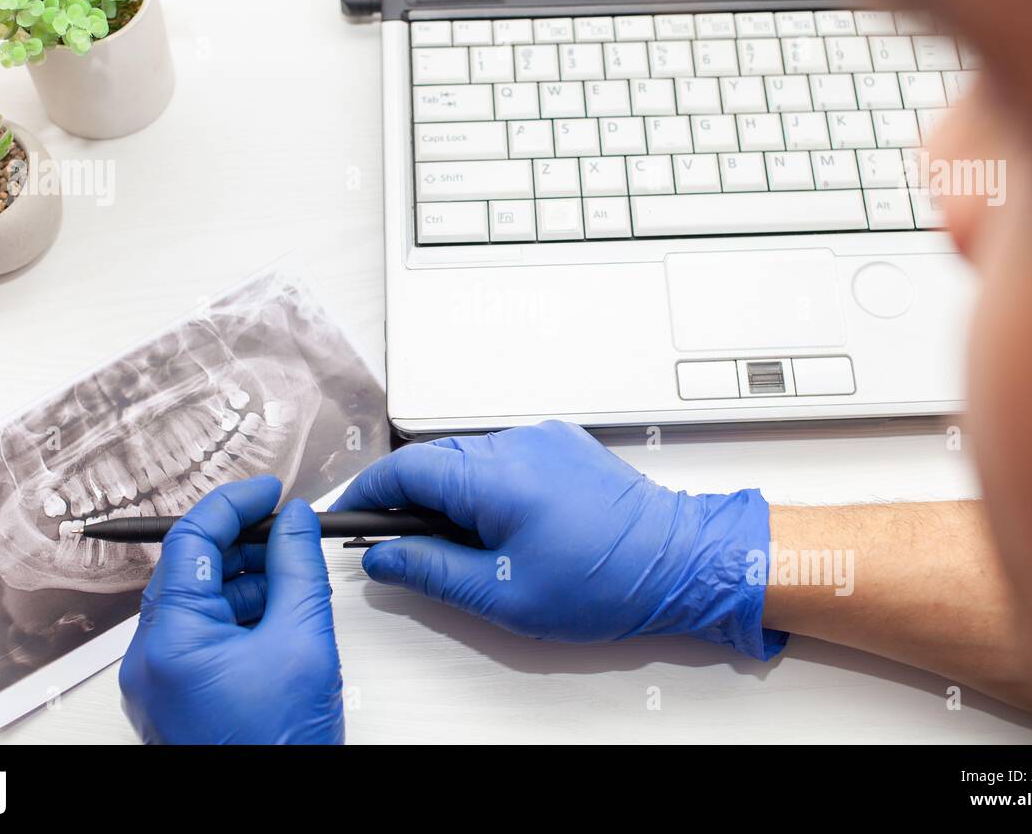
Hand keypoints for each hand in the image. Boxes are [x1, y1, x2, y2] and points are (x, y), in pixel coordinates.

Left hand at [119, 476, 343, 743]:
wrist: (266, 820)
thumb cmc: (278, 748)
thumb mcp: (303, 642)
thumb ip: (299, 569)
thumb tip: (296, 520)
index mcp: (170, 640)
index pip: (191, 540)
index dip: (234, 503)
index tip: (270, 490)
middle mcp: (150, 658)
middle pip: (193, 569)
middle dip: (246, 543)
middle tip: (292, 530)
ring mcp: (160, 680)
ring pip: (201, 601)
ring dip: (248, 580)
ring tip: (296, 578)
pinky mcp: (176, 694)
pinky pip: (203, 635)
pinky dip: (241, 615)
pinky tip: (281, 615)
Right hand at [334, 421, 784, 658]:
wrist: (681, 560)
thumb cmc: (608, 581)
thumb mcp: (504, 594)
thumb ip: (431, 571)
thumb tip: (383, 558)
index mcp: (499, 477)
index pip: (406, 467)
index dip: (368, 492)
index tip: (350, 516)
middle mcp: (519, 444)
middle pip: (433, 459)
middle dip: (407, 498)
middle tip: (400, 545)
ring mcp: (543, 438)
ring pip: (466, 457)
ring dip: (447, 493)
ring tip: (459, 544)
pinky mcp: (561, 444)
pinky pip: (501, 455)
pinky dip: (482, 484)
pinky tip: (496, 523)